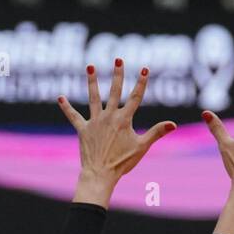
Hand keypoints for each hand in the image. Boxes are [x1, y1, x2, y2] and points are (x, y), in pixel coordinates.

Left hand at [57, 58, 175, 206]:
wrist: (101, 174)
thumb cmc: (122, 162)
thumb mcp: (142, 147)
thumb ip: (157, 132)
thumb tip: (173, 124)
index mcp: (124, 120)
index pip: (135, 97)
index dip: (141, 82)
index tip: (144, 69)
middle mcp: (109, 117)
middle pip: (114, 91)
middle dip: (117, 75)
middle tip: (118, 59)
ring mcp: (95, 122)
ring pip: (93, 98)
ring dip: (91, 81)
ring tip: (90, 66)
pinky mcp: (83, 129)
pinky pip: (73, 116)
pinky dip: (66, 107)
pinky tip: (60, 97)